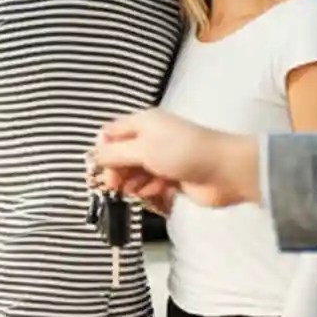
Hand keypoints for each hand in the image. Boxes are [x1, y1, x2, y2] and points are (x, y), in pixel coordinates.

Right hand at [88, 109, 261, 207]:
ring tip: (146, 187)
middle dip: (117, 172)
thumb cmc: (181, 152)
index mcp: (142, 123)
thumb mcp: (142, 148)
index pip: (111, 134)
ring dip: (134, 184)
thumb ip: (114, 154)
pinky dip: (150, 191)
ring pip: (134, 174)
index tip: (98, 169)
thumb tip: (91, 156)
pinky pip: (150, 187)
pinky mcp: (171, 179)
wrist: (224, 170)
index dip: (102, 150)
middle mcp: (150, 139)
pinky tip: (158, 193)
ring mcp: (161, 160)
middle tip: (116, 186)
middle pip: (120, 156)